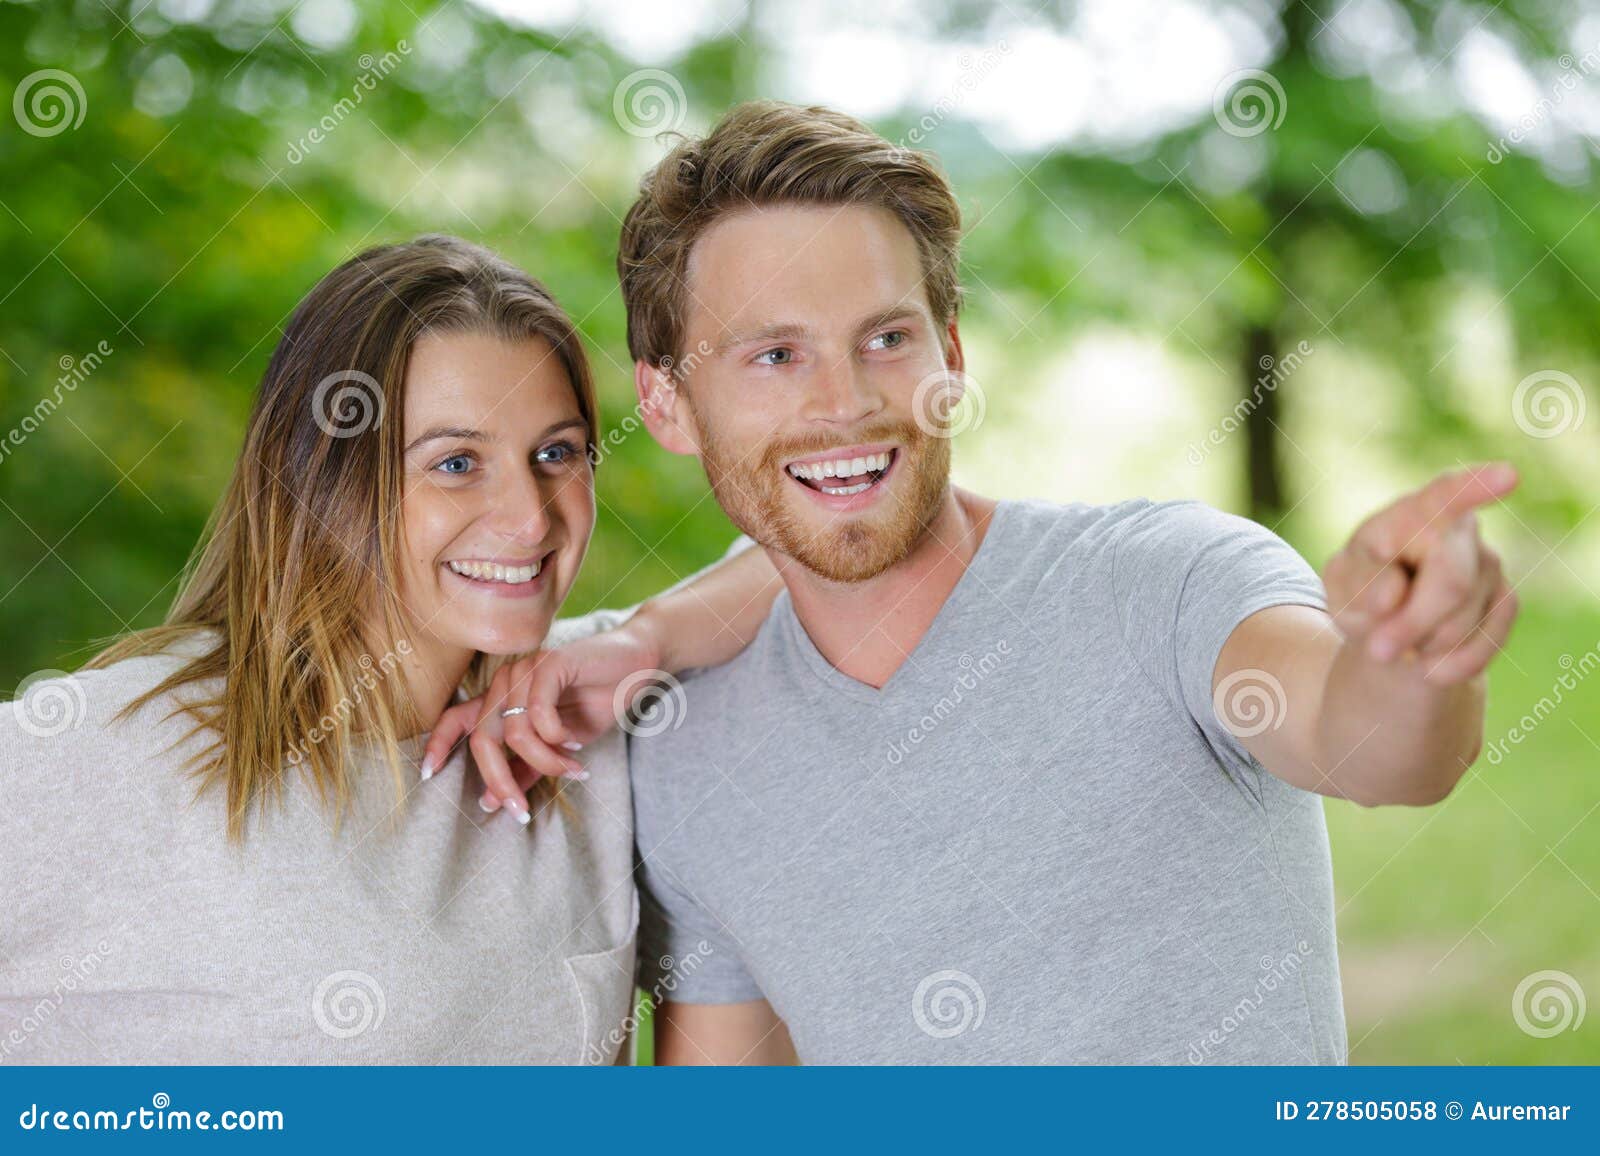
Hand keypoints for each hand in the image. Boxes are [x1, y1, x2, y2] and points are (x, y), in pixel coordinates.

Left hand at [419, 616, 667, 820]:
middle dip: (500, 781)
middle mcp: (505, 681)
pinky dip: (557, 737)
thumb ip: (525, 769)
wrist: (635, 667)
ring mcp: (524, 669)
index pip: (455, 719)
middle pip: (483, 740)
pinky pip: (538, 715)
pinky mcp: (548, 663)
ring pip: (515, 733)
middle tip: (522, 812)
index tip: (428, 776)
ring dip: (546, 762)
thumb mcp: (558, 747)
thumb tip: (491, 802)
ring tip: (572, 768)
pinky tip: (576, 740)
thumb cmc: (596, 702)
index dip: (438, 745)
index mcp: (502, 698)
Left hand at [1323, 463, 1519, 685]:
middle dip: (1412, 624)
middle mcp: (1460, 531)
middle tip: (1377, 649)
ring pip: (1461, 623)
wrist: (1390, 631)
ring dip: (1422, 645)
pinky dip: (1444, 666)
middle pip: (1451, 583)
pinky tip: (1426, 661)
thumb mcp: (1342, 586)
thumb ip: (1357, 585)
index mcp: (1413, 514)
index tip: (1507, 475)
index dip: (1476, 487)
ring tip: (1401, 638)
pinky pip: (1481, 647)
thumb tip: (1391, 596)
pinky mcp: (1507, 602)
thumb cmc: (1362, 592)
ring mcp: (1490, 565)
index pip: (1445, 497)